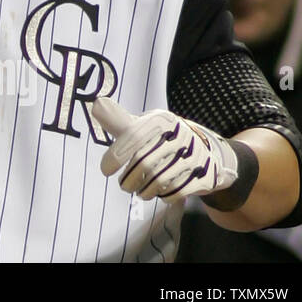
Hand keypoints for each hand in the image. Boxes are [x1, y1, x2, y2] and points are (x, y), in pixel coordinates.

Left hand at [90, 96, 237, 201]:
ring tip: (137, 191)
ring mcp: (195, 154)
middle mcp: (179, 134)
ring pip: (160, 179)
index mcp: (161, 120)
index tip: (105, 170)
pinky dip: (164, 196)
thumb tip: (96, 105)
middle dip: (129, 179)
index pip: (133, 137)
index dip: (116, 155)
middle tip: (124, 185)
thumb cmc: (160, 138)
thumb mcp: (142, 126)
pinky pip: (178, 190)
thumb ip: (118, 121)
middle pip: (145, 162)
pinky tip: (158, 194)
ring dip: (144, 190)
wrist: (204, 151)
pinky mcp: (205, 173)